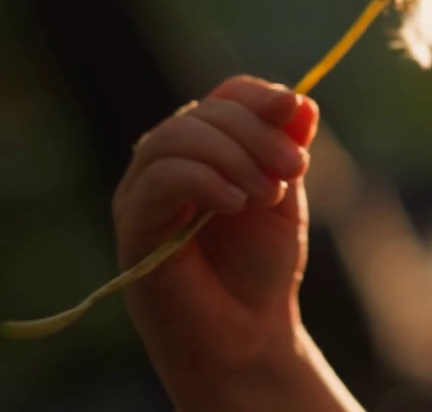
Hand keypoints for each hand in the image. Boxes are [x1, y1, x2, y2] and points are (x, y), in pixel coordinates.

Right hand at [114, 75, 322, 408]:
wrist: (245, 335)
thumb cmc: (259, 266)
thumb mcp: (283, 195)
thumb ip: (285, 147)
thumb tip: (298, 100)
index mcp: (204, 149)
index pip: (224, 97)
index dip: (257, 97)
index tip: (292, 110)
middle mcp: (166, 163)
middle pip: (202, 113)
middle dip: (255, 133)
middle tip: (294, 168)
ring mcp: (142, 193)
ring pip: (175, 138)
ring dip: (232, 156)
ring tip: (267, 194)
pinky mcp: (132, 226)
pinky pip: (160, 179)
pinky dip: (203, 180)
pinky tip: (235, 204)